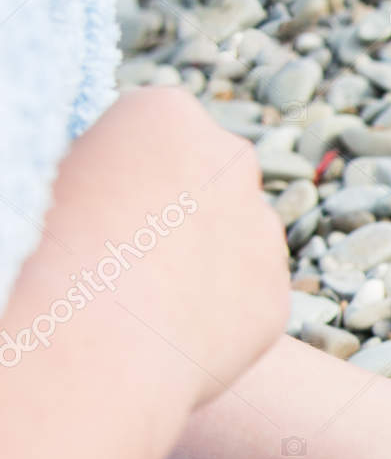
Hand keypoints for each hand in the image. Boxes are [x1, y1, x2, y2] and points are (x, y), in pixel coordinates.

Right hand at [25, 87, 288, 408]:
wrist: (93, 344)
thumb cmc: (46, 248)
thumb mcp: (53, 176)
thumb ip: (103, 167)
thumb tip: (111, 182)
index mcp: (168, 114)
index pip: (154, 131)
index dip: (123, 170)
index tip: (98, 201)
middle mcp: (232, 162)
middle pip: (205, 179)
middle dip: (175, 208)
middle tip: (123, 250)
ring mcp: (264, 230)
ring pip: (232, 238)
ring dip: (201, 259)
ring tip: (141, 298)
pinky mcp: (277, 295)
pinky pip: (245, 299)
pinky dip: (216, 313)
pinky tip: (170, 333)